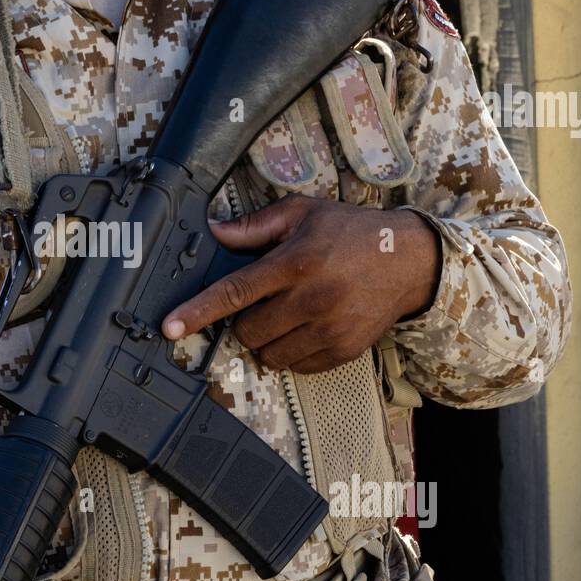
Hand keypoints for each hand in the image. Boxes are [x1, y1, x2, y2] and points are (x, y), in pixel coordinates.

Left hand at [162, 195, 441, 373]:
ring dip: (268, 339)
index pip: (235, 292)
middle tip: (266, 301)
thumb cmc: (350, 231)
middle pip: (248, 332)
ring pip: (270, 355)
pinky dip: (293, 351)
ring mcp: (330, 329)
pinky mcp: (344, 350)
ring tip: (289, 313)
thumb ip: (255, 226)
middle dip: (245, 322)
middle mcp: (312, 299)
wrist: (409, 260)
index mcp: (295, 262)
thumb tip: (214, 231)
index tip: (170, 327)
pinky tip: (309, 325)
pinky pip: (298, 366)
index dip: (198, 311)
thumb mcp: (302, 214)